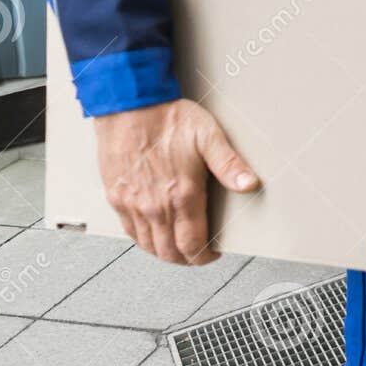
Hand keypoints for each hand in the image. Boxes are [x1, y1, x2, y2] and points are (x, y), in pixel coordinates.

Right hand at [93, 98, 259, 264]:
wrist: (129, 106)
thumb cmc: (168, 118)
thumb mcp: (209, 137)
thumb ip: (230, 164)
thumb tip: (250, 184)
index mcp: (181, 195)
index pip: (192, 244)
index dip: (204, 257)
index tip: (212, 254)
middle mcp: (154, 206)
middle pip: (169, 252)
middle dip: (186, 260)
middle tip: (197, 255)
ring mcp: (132, 204)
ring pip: (147, 246)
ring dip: (164, 252)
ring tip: (178, 248)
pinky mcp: (115, 197)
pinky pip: (129, 231)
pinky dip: (142, 240)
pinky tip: (152, 234)